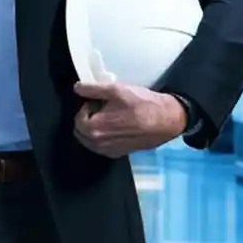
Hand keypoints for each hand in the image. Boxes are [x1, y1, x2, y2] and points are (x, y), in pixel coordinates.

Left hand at [72, 52, 187, 157]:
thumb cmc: (141, 104)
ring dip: (94, 129)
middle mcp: (98, 144)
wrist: (166, 120)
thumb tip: (77, 88)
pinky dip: (103, 137)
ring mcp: (108, 152)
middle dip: (88, 119)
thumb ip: (92, 89)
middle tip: (104, 108)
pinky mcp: (119, 154)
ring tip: (111, 117)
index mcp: (93, 129)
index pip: (78, 117)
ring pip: (90, 140)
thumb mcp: (115, 90)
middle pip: (81, 131)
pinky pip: (102, 147)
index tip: (101, 101)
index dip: (88, 106)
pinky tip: (117, 127)